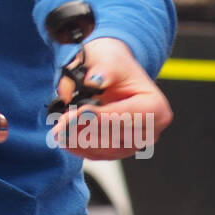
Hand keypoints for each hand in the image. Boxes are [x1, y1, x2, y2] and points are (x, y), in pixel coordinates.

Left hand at [50, 37, 172, 160]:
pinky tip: (63, 137)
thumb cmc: (113, 64)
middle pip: (115, 136)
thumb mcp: (110, 60)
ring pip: (105, 150)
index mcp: (155, 107)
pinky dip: (78, 147)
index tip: (76, 112)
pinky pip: (97, 155)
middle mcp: (150, 130)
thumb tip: (92, 83)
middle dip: (85, 129)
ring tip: (58, 130)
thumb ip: (103, 71)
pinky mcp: (117, 151)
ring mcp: (134, 144)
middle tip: (60, 123)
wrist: (110, 72)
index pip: (128, 117)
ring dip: (79, 141)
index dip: (101, 117)